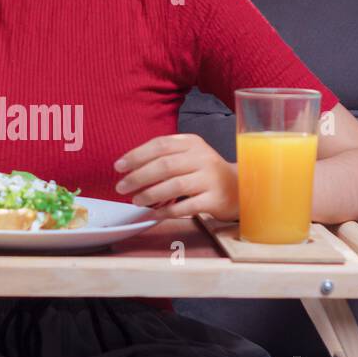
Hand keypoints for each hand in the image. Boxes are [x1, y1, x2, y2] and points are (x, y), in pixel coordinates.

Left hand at [113, 134, 238, 220]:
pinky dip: (168, 211)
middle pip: (165, 165)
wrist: (239, 187)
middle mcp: (203, 158)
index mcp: (192, 143)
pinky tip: (155, 213)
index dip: (136, 155)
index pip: (160, 145)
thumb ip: (164, 156)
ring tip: (136, 200)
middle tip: (121, 187)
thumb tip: (130, 167)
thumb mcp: (189, 155)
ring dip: (150, 194)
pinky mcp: (215, 199)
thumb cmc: (205, 172)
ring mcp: (210, 179)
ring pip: (175, 185)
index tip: (118, 166)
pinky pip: (187, 206)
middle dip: (138, 177)